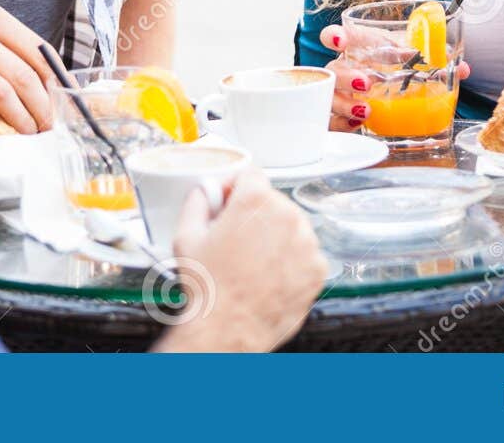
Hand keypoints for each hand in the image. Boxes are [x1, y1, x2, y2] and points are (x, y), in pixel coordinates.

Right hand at [0, 4, 54, 132]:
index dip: (56, 82)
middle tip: (48, 129)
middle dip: (41, 108)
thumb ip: (11, 56)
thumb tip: (54, 90)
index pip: (38, 52)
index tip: (66, 105)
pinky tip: (0, 132)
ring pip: (1, 93)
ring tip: (28, 134)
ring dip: (20, 120)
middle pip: (23, 76)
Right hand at [153, 170, 327, 352]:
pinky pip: (304, 253)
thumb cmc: (208, 287)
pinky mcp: (317, 268)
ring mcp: (306, 243)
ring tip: (252, 262)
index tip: (229, 204)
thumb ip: (198, 201)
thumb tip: (206, 191)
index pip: (251, 175)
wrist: (227, 329)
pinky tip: (268, 275)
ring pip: (291, 226)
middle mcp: (286, 216)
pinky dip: (290, 261)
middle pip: (272, 201)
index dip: (235, 189)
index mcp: (255, 201)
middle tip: (235, 240)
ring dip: (275, 237)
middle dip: (255, 215)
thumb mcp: (186, 234)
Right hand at [319, 22, 470, 131]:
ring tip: (366, 111)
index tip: (340, 41)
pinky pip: (330, 120)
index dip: (335, 35)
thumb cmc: (395, 65)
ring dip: (343, 104)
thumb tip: (464, 69)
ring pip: (326, 95)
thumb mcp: (414, 59)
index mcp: (362, 47)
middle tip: (365, 84)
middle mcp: (345, 68)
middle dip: (344, 76)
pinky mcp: (338, 114)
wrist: (387, 84)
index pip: (340, 35)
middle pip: (331, 68)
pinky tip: (357, 125)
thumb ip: (437, 61)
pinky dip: (342, 124)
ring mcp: (338, 91)